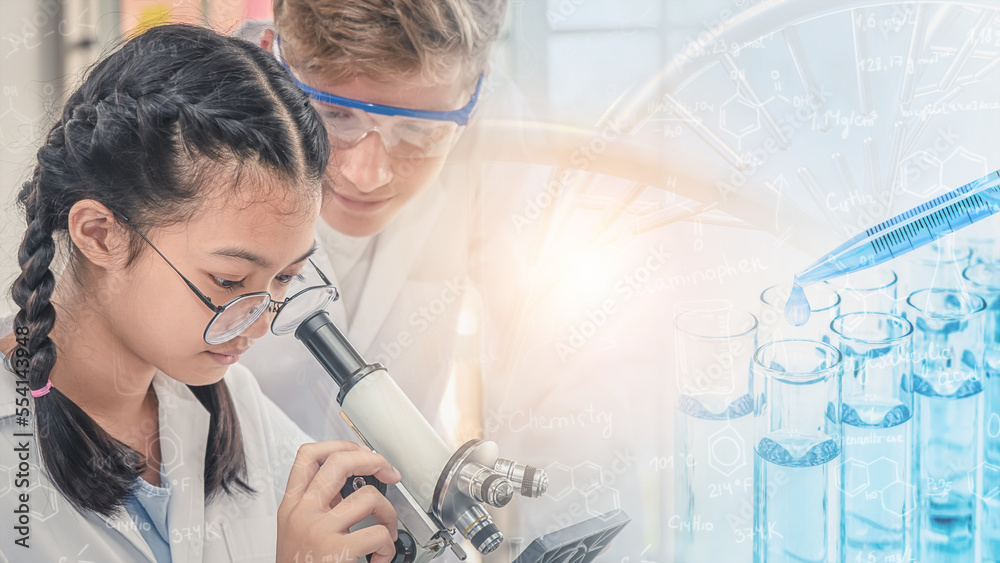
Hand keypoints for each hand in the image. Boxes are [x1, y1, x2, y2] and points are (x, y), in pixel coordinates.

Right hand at [277, 441, 401, 562]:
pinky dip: (388, 547)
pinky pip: (378, 534)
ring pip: (369, 497)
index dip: (338, 444)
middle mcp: (302, 513)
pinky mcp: (336, 551)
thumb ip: (318, 506)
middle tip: (388, 471)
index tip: (359, 451)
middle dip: (373, 460)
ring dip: (388, 514)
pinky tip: (380, 557)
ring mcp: (318, 530)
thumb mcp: (296, 531)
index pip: (307, 456)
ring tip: (385, 531)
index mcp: (292, 506)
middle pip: (340, 462)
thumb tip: (352, 484)